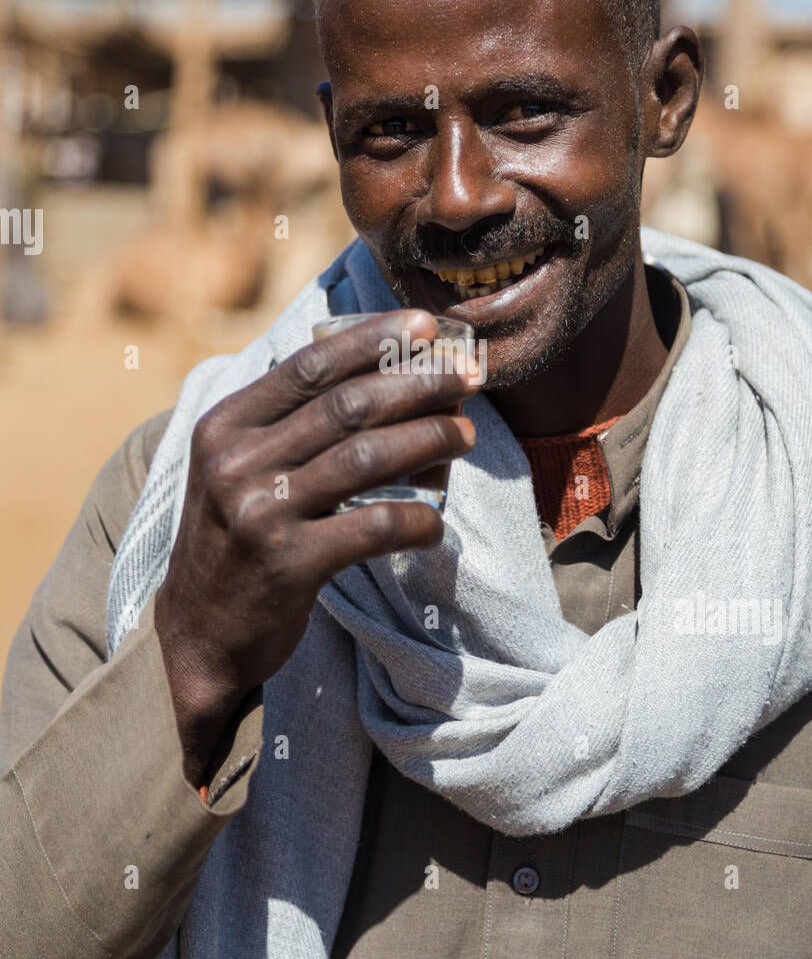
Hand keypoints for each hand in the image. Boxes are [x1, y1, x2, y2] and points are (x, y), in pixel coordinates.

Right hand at [153, 309, 479, 785]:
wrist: (197, 632)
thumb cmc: (236, 538)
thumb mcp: (237, 467)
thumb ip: (286, 421)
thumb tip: (379, 371)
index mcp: (225, 425)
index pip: (310, 364)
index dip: (373, 339)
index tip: (426, 326)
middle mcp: (237, 462)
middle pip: (348, 404)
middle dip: (419, 383)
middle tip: (467, 377)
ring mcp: (262, 512)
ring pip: (368, 457)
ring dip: (430, 439)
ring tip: (465, 435)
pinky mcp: (289, 564)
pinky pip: (375, 526)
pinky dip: (418, 520)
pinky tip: (437, 523)